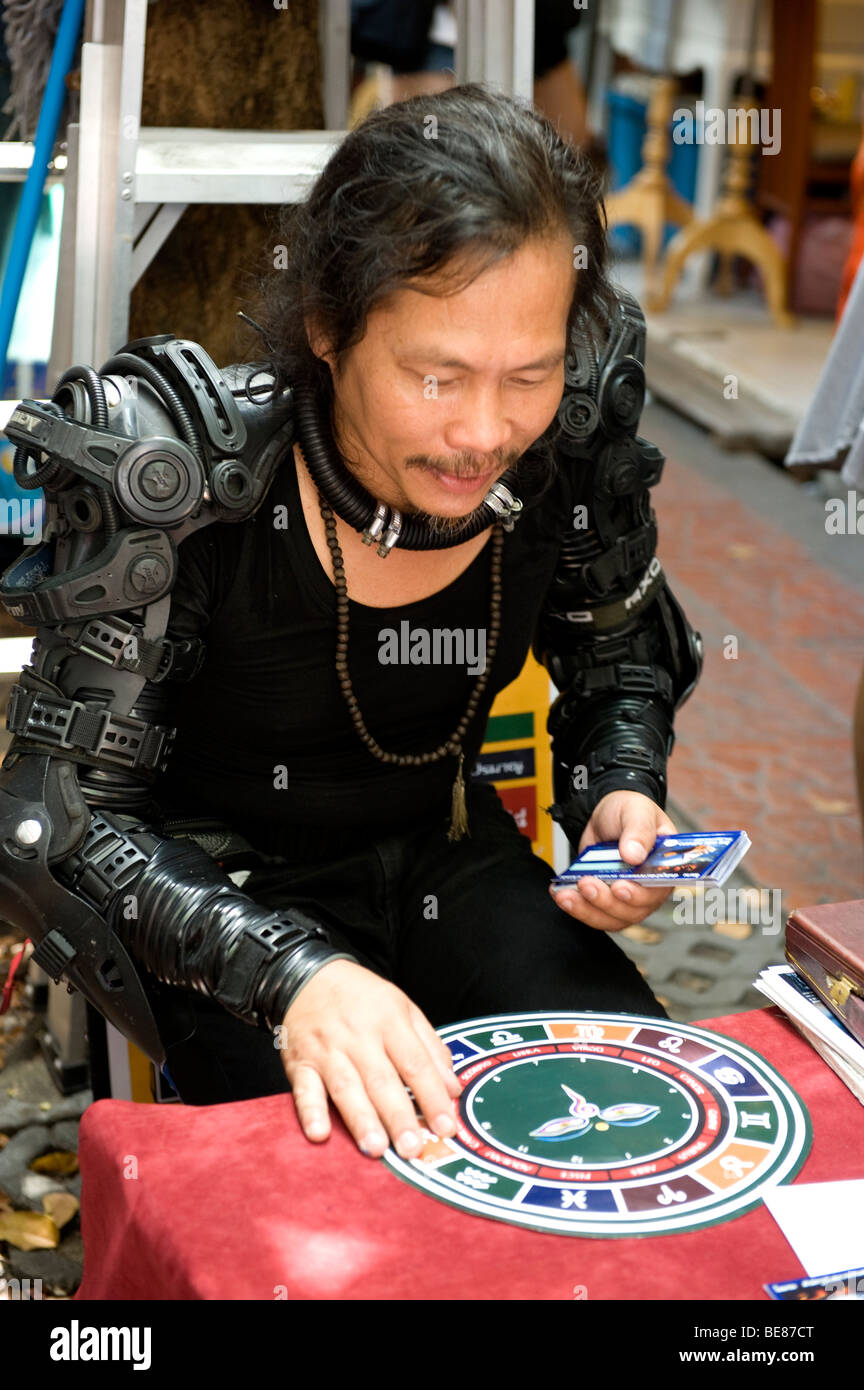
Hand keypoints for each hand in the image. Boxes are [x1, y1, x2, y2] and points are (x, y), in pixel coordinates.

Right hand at [277, 959, 462, 1159]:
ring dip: (361, 1119)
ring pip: (346, 1087)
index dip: (432, 1096)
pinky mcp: (300, 1062)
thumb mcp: (403, 1009)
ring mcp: (327, 1050)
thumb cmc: (363, 999)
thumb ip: (430, 1048)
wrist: (309, 976)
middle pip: (382, 1080)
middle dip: (398, 1116)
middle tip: (412, 1149)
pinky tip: (319, 1134)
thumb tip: (453, 1089)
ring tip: (376, 1149)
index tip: (447, 1127)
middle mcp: (359, 1036)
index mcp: (390, 1021)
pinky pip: (304, 1088)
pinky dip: (310, 1111)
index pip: (415, 1063)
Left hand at [549, 790, 676, 931]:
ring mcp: (627, 898)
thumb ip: (639, 831)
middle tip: (586, 883)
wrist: (605, 815)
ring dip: (587, 909)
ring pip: (611, 917)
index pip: (658, 890)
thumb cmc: (629, 811)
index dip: (640, 894)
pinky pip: (594, 913)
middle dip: (606, 901)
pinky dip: (577, 908)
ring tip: (566, 895)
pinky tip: (562, 895)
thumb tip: (634, 855)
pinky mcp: (606, 899)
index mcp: (664, 867)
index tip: (620, 888)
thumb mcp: (636, 811)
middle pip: (633, 910)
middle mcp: (649, 888)